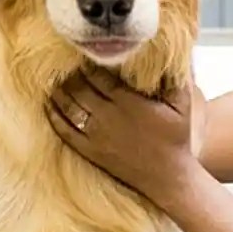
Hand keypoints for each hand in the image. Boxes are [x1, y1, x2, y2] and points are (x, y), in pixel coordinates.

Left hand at [47, 65, 197, 203]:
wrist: (167, 177)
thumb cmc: (176, 138)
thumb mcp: (183, 106)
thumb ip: (177, 79)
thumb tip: (173, 54)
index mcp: (128, 103)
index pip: (99, 76)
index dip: (90, 64)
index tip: (86, 55)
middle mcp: (109, 117)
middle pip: (80, 89)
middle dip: (72, 75)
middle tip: (67, 64)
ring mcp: (96, 136)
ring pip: (69, 106)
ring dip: (60, 91)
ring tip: (56, 80)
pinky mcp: (90, 151)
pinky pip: (64, 130)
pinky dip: (54, 115)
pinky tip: (49, 104)